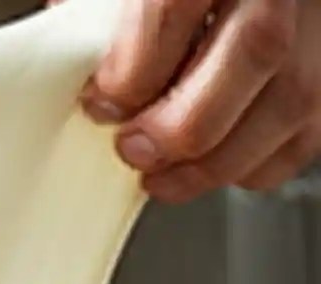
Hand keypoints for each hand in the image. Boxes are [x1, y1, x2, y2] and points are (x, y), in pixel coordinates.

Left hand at [81, 0, 319, 202]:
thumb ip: (98, 13)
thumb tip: (76, 70)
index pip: (179, 2)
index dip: (135, 69)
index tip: (102, 105)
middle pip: (254, 52)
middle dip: (182, 125)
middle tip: (134, 151)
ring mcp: (319, 22)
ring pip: (292, 100)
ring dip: (217, 161)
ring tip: (162, 176)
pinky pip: (308, 129)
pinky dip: (255, 164)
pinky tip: (210, 166)